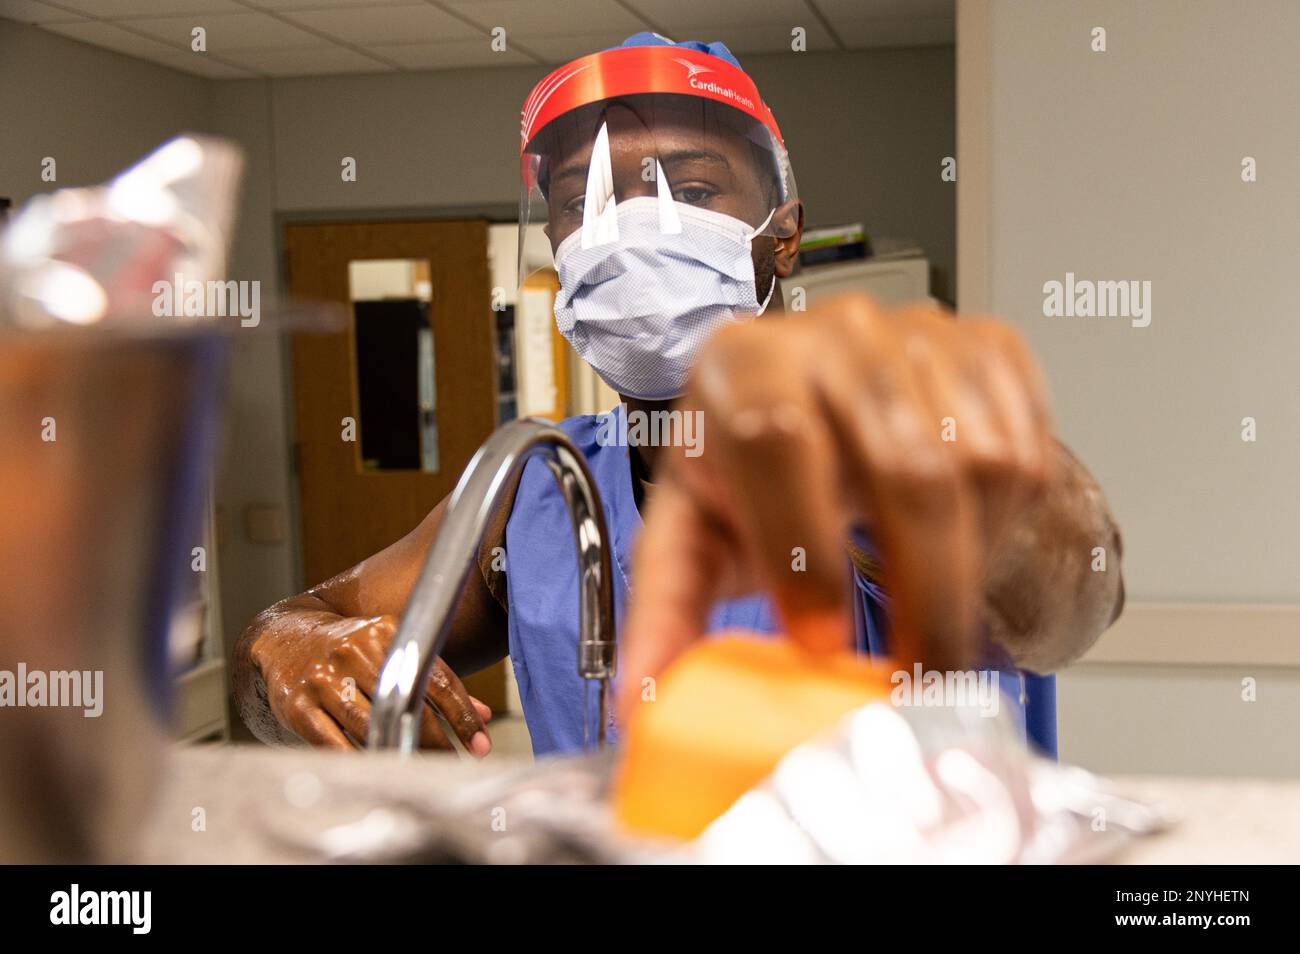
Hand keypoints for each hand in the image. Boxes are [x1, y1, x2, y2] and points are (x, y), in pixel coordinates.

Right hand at [252, 613, 492, 753]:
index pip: (434, 678)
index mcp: (384, 633)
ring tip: (422, 769)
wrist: (285, 637)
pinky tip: (380, 768)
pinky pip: (333, 742)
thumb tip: (484, 716)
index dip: (462, 715)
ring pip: (371, 726)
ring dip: (399, 751)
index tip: (480, 744)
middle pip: (405, 704)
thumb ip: (437, 681)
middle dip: (436, 740)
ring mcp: (323, 679)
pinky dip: (359, 758)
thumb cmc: (351, 649)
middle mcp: (353, 652)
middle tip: (456, 763)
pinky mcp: (298, 705)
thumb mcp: (393, 651)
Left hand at [616, 294, 1054, 721]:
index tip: (821, 641)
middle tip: (914, 675)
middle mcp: (833, 334)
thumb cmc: (741, 464)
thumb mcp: (689, 529)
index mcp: (741, 366)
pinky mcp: (986, 351)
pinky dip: (1003, 530)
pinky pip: (1027, 454)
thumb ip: (665, 609)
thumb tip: (644, 698)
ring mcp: (920, 336)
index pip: (776, 438)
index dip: (804, 547)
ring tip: (931, 609)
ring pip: (980, 467)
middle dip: (924, 594)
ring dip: (968, 566)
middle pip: (906, 466)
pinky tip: (960, 551)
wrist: (800, 394)